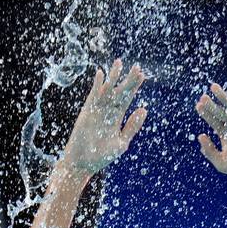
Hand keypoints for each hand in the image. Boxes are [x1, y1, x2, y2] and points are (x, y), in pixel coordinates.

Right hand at [62, 58, 146, 175]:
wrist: (82, 163)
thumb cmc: (102, 157)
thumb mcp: (121, 143)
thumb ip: (132, 126)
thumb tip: (144, 109)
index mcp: (116, 119)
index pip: (127, 99)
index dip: (134, 87)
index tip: (142, 75)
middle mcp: (107, 112)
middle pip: (119, 92)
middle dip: (127, 79)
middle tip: (137, 67)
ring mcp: (97, 111)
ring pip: (107, 90)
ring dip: (113, 77)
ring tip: (119, 63)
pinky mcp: (87, 112)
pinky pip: (93, 96)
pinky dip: (97, 86)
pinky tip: (101, 74)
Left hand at [196, 70, 226, 188]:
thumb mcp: (222, 163)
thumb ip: (210, 152)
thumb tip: (200, 135)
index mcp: (225, 134)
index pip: (213, 121)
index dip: (205, 113)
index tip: (198, 106)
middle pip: (220, 112)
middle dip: (211, 105)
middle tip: (203, 97)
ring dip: (222, 96)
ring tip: (213, 88)